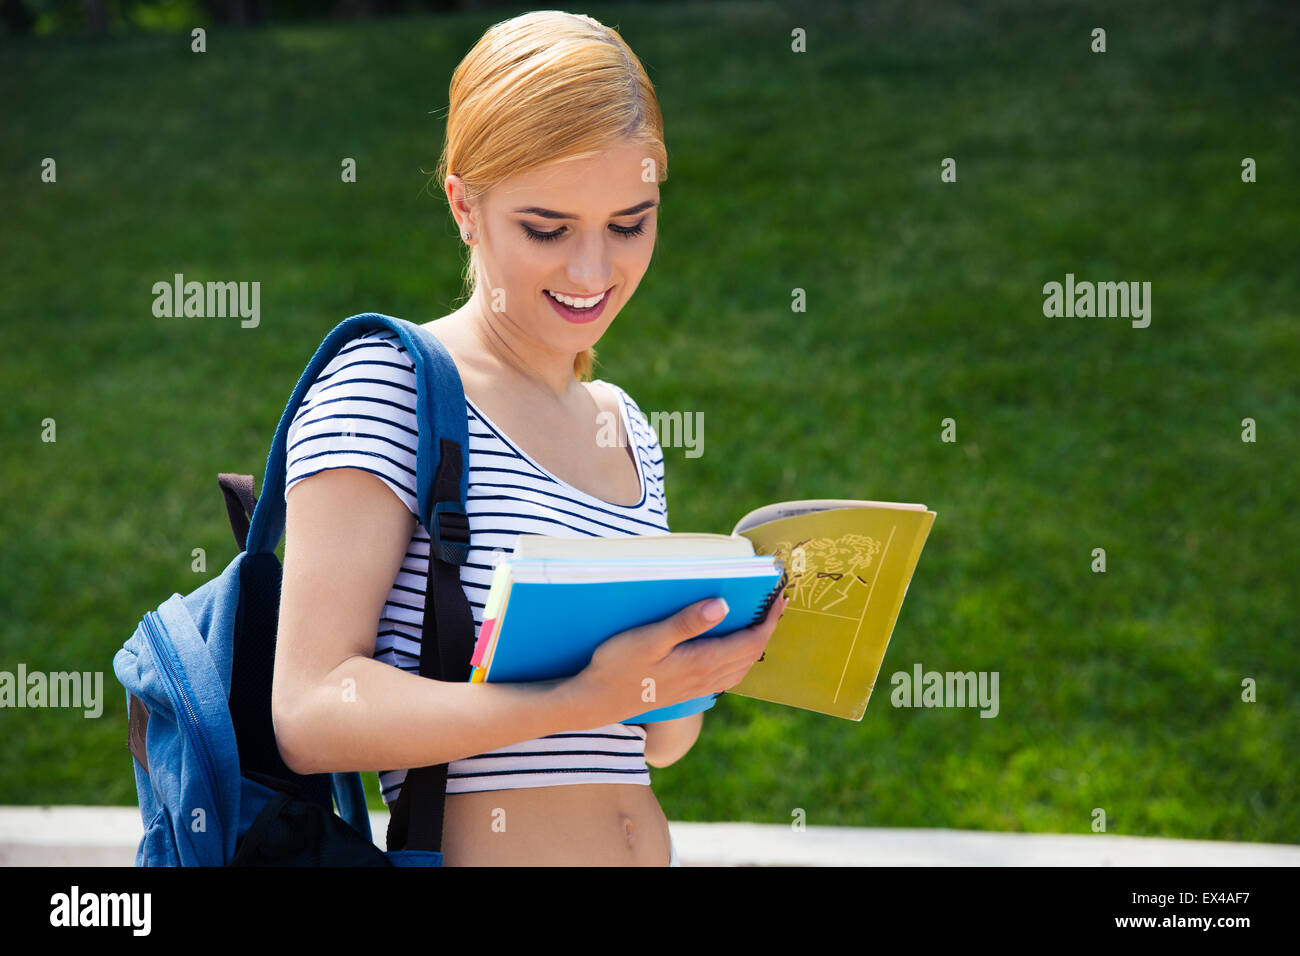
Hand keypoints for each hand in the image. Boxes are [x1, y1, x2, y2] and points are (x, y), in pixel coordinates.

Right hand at [567, 590, 789, 726]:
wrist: (595, 703)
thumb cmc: (617, 666)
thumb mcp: (648, 639)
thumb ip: (685, 622)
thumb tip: (723, 605)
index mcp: (702, 662)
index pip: (752, 642)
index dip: (770, 619)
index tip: (780, 596)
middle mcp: (706, 679)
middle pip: (751, 655)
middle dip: (767, 629)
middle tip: (775, 604)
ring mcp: (697, 688)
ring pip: (741, 668)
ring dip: (755, 646)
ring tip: (758, 623)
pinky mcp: (687, 692)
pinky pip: (726, 677)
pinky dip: (738, 660)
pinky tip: (729, 650)